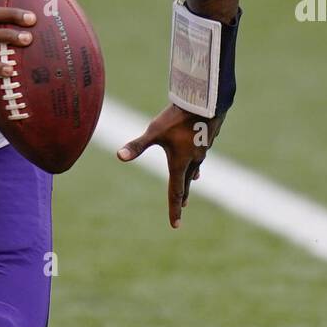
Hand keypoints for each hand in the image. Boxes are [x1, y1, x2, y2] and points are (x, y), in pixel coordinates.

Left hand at [117, 103, 222, 227]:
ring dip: (190, 180)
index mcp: (180, 163)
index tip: (175, 225)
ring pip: (194, 169)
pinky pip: (200, 156)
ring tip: (190, 187)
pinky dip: (197, 163)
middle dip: (181, 196)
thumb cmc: (178, 117)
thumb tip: (119, 156)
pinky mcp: (207, 139)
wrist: (206, 101)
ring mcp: (202, 150)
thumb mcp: (154, 131)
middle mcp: (193, 160)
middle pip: (185, 183)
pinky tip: (198, 159)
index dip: (173, 210)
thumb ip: (137, 145)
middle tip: (180, 209)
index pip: (175, 192)